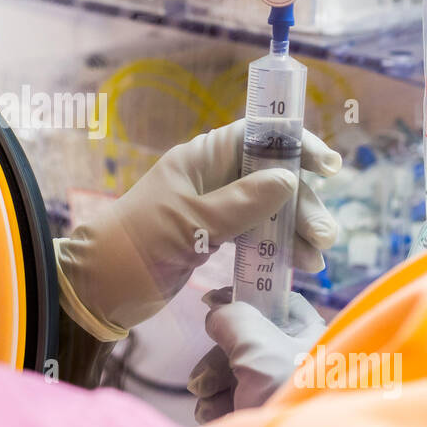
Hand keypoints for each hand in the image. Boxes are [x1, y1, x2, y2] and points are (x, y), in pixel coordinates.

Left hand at [55, 119, 340, 340]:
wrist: (97, 290)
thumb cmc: (136, 247)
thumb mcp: (191, 224)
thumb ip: (242, 203)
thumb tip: (288, 178)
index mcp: (200, 159)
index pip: (258, 136)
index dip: (296, 146)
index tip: (328, 167)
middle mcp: (210, 177)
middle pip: (272, 176)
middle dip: (302, 203)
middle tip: (324, 238)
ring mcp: (213, 208)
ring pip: (268, 208)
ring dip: (295, 230)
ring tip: (314, 260)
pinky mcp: (213, 238)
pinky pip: (255, 234)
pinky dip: (276, 248)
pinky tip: (297, 267)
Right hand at [188, 287, 326, 423]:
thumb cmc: (290, 395)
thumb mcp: (258, 346)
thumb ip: (233, 319)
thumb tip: (217, 311)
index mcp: (312, 334)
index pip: (279, 302)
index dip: (245, 298)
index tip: (214, 303)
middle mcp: (301, 360)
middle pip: (250, 341)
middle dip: (219, 357)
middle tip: (203, 376)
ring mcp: (285, 390)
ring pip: (239, 372)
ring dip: (215, 382)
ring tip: (204, 397)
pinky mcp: (270, 416)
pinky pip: (240, 400)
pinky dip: (221, 404)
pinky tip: (211, 413)